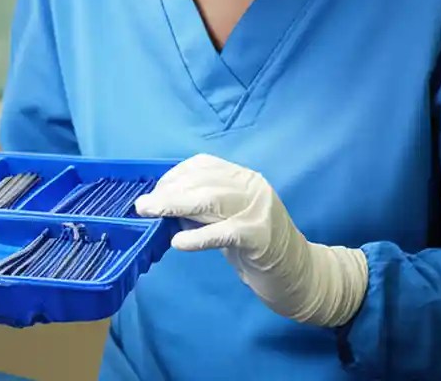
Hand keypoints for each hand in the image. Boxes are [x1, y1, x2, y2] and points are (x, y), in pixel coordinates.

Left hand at [133, 154, 368, 327]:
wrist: (298, 274)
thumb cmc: (254, 246)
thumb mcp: (226, 219)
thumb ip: (201, 210)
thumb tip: (161, 206)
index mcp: (244, 178)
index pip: (203, 165)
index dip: (174, 176)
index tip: (153, 192)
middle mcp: (253, 187)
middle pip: (203, 182)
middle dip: (168, 192)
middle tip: (142, 205)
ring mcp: (259, 210)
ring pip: (210, 200)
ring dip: (175, 206)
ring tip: (151, 214)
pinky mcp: (261, 236)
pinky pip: (224, 232)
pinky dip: (198, 237)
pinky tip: (178, 243)